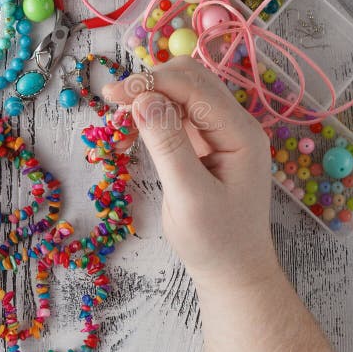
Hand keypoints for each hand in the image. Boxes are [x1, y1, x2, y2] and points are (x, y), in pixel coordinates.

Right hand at [103, 56, 277, 289]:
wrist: (233, 271)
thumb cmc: (215, 241)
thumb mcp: (189, 196)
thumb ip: (168, 146)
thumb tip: (143, 100)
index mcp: (240, 133)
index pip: (194, 87)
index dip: (152, 83)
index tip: (112, 95)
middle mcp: (234, 125)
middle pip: (190, 80)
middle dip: (149, 84)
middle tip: (112, 103)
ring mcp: (220, 132)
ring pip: (182, 93)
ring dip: (149, 97)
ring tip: (119, 122)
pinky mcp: (205, 143)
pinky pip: (177, 114)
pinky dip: (152, 115)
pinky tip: (131, 132)